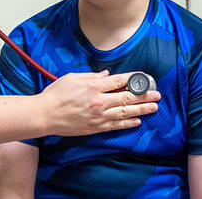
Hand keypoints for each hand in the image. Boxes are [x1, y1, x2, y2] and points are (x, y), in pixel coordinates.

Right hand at [37, 71, 160, 136]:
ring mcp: (99, 116)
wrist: (45, 115)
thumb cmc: (55, 94)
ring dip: (141, 109)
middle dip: (144, 95)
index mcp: (93, 86)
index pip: (119, 80)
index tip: (145, 78)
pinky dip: (128, 123)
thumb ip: (92, 75)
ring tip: (154, 107)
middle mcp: (99, 101)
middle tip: (157, 94)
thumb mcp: (72, 78)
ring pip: (125, 112)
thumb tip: (106, 74)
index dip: (134, 79)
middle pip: (127, 97)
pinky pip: (116, 125)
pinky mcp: (96, 127)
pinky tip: (137, 121)